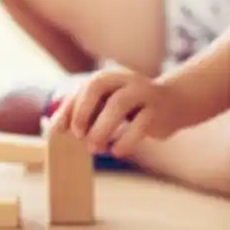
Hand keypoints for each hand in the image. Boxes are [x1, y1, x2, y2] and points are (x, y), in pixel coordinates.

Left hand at [49, 69, 189, 157]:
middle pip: (97, 86)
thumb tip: (53, 129)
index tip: (60, 131)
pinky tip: (116, 151)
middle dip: (83, 111)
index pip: (84, 88)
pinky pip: (140, 125)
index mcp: (109, 77)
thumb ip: (84, 111)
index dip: (70, 108)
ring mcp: (143, 92)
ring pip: (118, 104)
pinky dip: (125, 140)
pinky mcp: (158, 111)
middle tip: (78, 136)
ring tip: (95, 148)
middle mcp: (124, 80)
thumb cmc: (131, 106)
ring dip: (102, 128)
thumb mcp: (107, 104)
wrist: (176, 102)